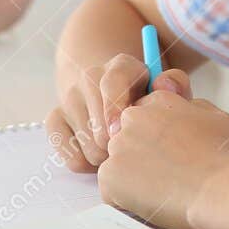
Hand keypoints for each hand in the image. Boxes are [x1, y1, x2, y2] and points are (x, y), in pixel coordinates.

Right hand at [45, 54, 178, 171]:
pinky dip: (83, 162)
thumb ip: (174, 85)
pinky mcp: (55, 117)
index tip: (124, 131)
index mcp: (121, 66)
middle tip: (134, 148)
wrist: (111, 88)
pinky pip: (67, 152)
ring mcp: (70, 97)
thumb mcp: (165, 88)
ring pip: (88, 146)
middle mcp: (90, 76)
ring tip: (119, 150)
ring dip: (105, 157)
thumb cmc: (146, 98)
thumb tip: (164, 87)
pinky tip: (97, 156)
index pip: (113, 82)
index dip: (118, 110)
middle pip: (100, 127)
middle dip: (120, 145)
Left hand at [97, 74, 228, 228]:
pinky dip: (125, 198)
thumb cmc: (224, 156)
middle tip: (166, 173)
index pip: (146, 113)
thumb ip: (193, 107)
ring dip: (132, 176)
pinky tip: (150, 201)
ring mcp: (118, 146)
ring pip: (118, 161)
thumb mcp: (216, 116)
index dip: (158, 135)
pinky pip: (110, 187)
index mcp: (159, 100)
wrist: (218, 190)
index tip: (171, 152)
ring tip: (162, 190)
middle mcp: (133, 117)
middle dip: (141, 153)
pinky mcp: (109, 175)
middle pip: (127, 135)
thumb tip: (183, 106)